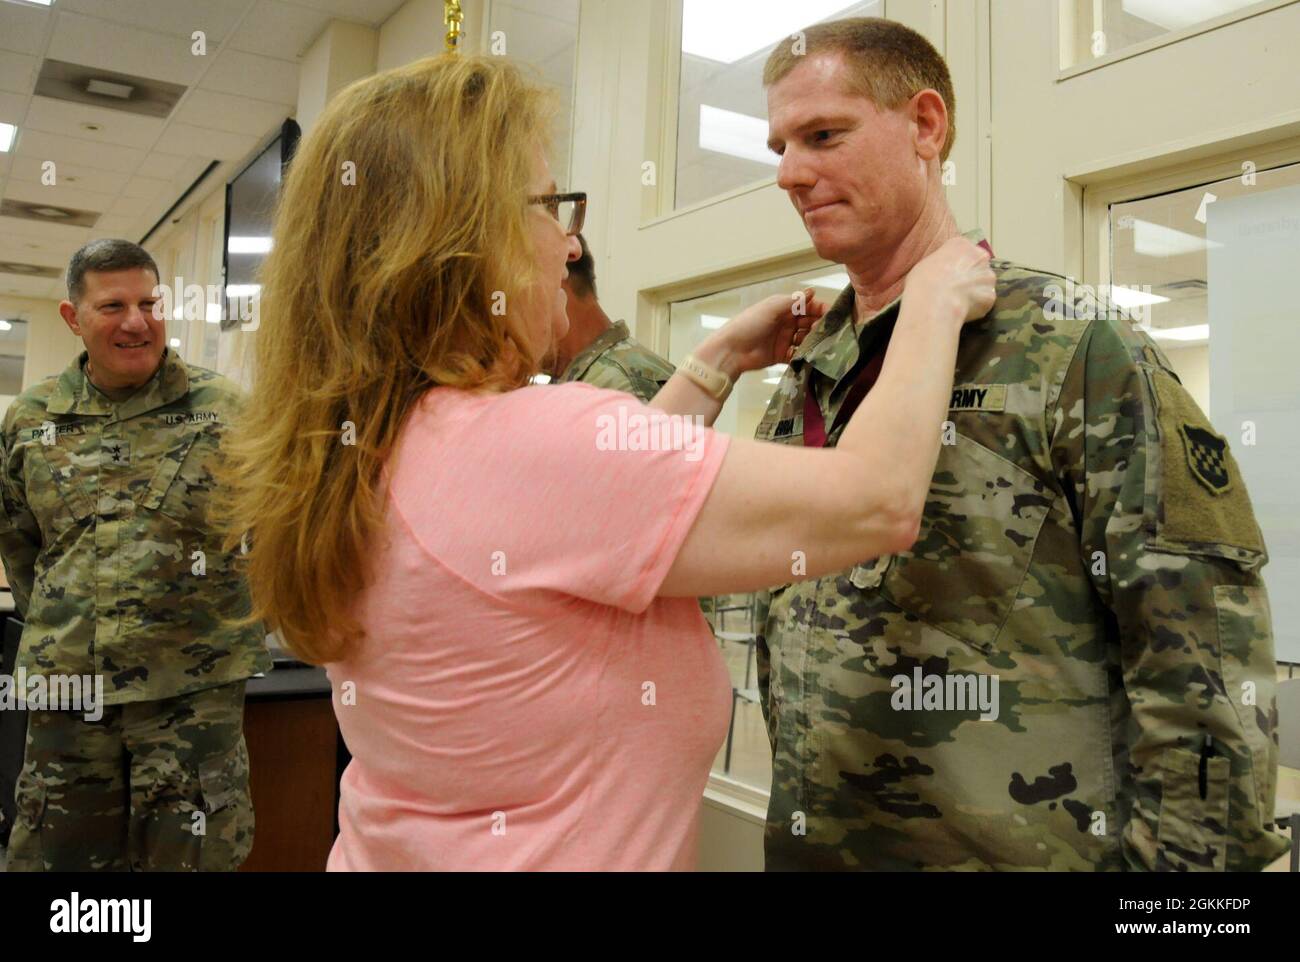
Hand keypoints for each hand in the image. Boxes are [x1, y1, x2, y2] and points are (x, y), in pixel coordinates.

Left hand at [698, 288, 827, 378]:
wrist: (731, 350)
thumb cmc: (748, 324)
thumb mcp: (771, 308)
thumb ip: (793, 301)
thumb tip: (812, 291)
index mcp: (783, 308)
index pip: (808, 306)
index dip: (820, 310)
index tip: (832, 316)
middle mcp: (786, 323)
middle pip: (810, 323)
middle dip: (820, 326)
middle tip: (828, 332)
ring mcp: (784, 339)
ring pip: (806, 339)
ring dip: (814, 341)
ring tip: (820, 344)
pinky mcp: (782, 355)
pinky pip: (799, 354)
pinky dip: (806, 354)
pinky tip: (812, 355)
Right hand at [903, 237, 996, 327]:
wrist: (935, 301)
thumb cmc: (924, 282)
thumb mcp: (925, 265)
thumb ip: (940, 264)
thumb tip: (941, 274)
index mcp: (961, 244)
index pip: (963, 251)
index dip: (956, 265)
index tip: (948, 275)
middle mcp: (979, 256)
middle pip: (978, 265)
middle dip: (970, 276)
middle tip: (955, 289)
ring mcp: (987, 276)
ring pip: (983, 284)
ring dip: (975, 292)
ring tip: (957, 302)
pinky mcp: (990, 296)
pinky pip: (983, 302)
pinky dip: (976, 308)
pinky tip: (962, 310)